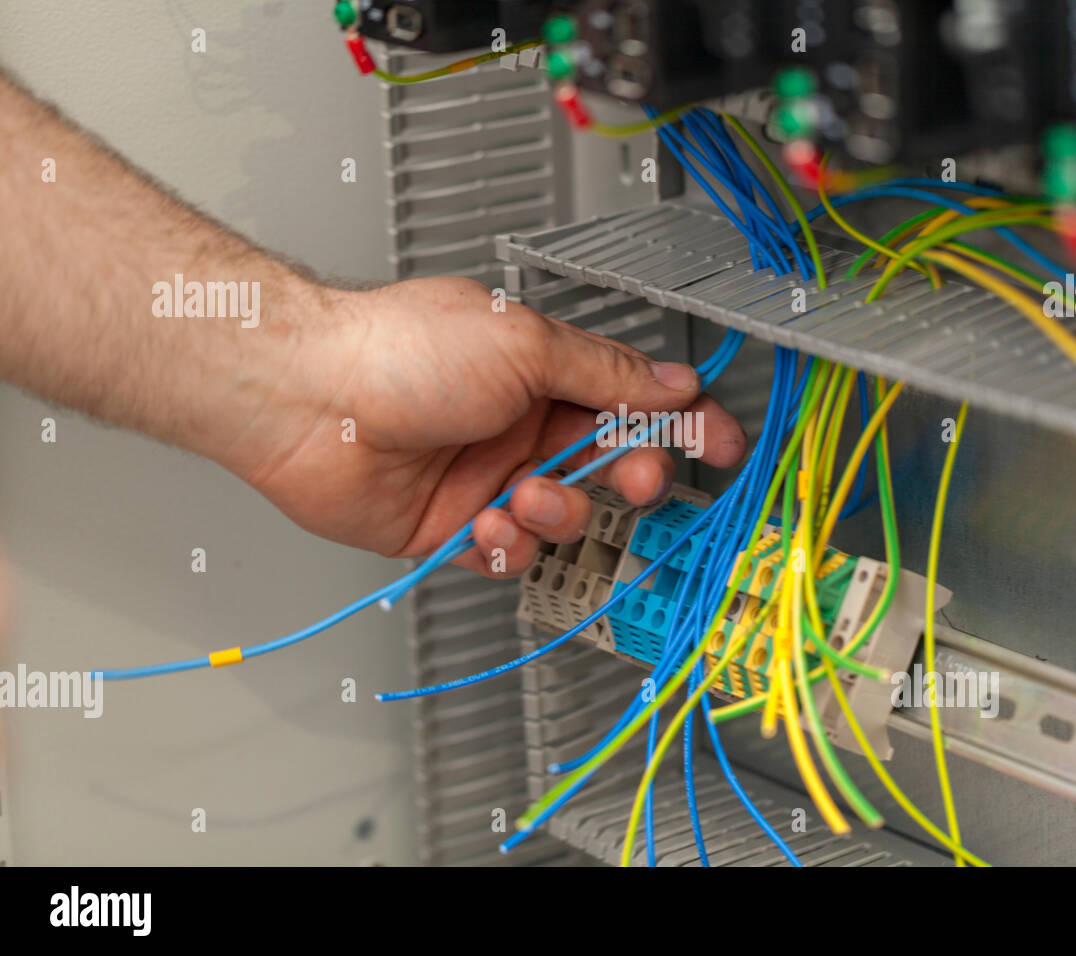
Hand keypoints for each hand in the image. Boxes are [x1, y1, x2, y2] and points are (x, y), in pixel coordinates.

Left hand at [225, 278, 746, 575]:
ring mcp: (488, 476)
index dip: (682, 423)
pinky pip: (509, 553)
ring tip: (523, 496)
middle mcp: (520, 423)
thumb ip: (606, 374)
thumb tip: (672, 383)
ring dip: (557, 512)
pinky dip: (507, 545)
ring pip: (564, 515)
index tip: (721, 444)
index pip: (633, 399)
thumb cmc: (398, 351)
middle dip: (629, 475)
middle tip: (633, 478)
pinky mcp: (453, 527)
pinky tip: (487, 524)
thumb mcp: (522, 346)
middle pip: (609, 465)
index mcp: (543, 369)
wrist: (306, 400)